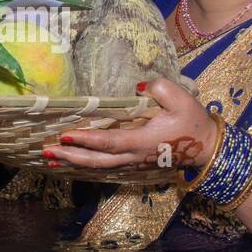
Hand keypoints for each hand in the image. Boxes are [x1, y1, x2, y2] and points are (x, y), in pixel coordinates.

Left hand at [45, 78, 218, 171]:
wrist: (205, 147)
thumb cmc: (193, 121)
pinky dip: (85, 163)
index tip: (66, 135)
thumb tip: (139, 86)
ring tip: (50, 157)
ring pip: (99, 165)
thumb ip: (161, 89)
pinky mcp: (133, 162)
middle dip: (71, 157)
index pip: (110, 142)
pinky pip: (105, 164)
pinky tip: (71, 159)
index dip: (87, 140)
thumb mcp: (183, 99)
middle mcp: (134, 156)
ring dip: (74, 162)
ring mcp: (133, 162)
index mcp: (143, 141)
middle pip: (97, 161)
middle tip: (46, 152)